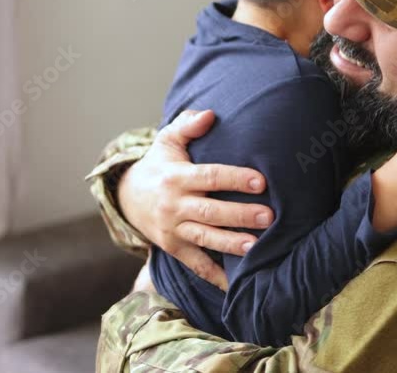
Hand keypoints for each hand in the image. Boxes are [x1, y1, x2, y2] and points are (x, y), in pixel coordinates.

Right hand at [117, 110, 272, 289]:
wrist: (127, 196)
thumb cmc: (159, 164)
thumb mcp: (168, 140)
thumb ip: (188, 125)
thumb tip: (210, 114)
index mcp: (176, 177)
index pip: (209, 177)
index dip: (234, 178)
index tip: (260, 180)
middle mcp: (174, 205)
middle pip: (210, 211)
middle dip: (240, 214)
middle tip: (269, 216)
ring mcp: (172, 229)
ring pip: (204, 238)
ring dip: (230, 243)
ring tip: (256, 246)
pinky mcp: (173, 248)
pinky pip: (195, 264)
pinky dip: (215, 276)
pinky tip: (236, 283)